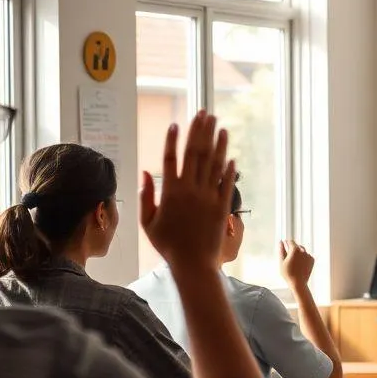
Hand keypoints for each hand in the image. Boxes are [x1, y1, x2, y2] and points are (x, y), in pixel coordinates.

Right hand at [140, 111, 235, 269]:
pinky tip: (230, 154)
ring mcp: (208, 197)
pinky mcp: (222, 206)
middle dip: (199, 131)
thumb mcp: (148, 222)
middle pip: (195, 153)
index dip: (172, 139)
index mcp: (170, 192)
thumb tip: (146, 173)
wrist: (193, 263)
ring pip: (213, 163)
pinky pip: (227, 182)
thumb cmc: (167, 245)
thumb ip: (146, 196)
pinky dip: (229, 168)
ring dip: (217, 142)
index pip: (170, 158)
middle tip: (204, 114)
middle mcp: (190, 190)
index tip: (176, 123)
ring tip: (219, 125)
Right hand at [279, 240, 314, 286]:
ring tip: (294, 263)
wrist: (298, 283)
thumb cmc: (288, 273)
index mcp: (295, 250)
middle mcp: (303, 251)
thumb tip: (280, 242)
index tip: (284, 247)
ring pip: (302, 251)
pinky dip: (303, 258)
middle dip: (292, 249)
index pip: (290, 241)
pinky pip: (306, 256)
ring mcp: (308, 255)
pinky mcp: (312, 260)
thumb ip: (281, 250)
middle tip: (288, 258)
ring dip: (298, 253)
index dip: (286, 243)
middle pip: (296, 246)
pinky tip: (299, 265)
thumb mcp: (281, 261)